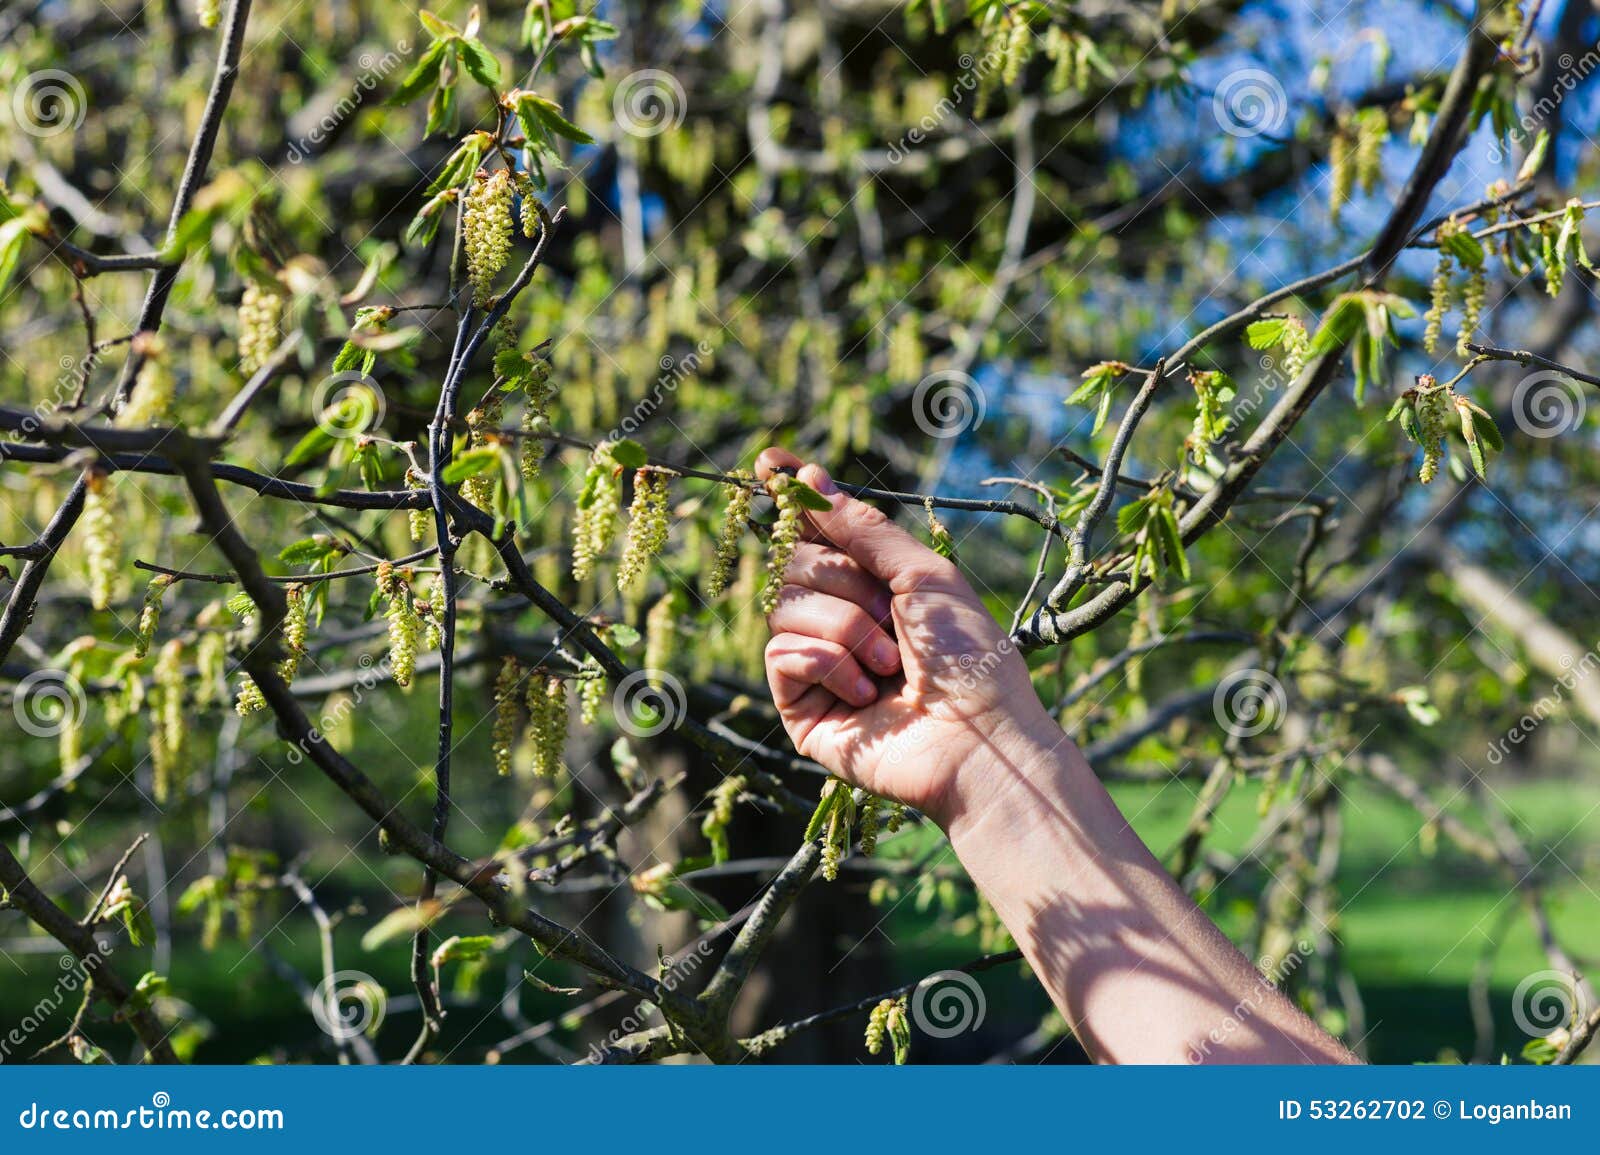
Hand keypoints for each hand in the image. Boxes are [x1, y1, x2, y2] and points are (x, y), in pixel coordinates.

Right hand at [756, 450, 1055, 826]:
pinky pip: (780, 654)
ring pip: (783, 607)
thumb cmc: (970, 658)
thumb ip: (864, 529)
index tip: (769, 461)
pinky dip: (828, 664)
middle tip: (888, 613)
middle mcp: (839, 619)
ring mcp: (816, 664)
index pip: (816, 531)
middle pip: (792, 562)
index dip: (791, 498)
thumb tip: (807, 476)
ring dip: (845, 628)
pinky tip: (868, 693)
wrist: (980, 738)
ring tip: (890, 665)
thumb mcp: (924, 576)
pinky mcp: (800, 708)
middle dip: (842, 580)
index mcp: (873, 584)